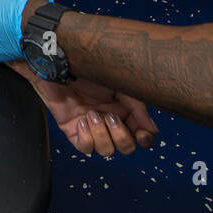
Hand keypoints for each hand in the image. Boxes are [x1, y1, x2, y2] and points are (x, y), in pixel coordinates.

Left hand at [7, 62, 157, 156]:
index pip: (142, 134)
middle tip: (110, 116)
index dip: (145, 138)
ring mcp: (92, 127)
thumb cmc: (87, 66)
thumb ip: (137, 107)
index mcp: (125, 109)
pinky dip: (86, 137)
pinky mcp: (73, 130)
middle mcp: (110, 120)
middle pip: (125, 147)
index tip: (143, 134)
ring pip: (105, 150)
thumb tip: (152, 128)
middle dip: (120, 136)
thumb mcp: (120, 84)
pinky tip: (82, 120)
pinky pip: (85, 148)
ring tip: (92, 113)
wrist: (59, 63)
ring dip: (100, 133)